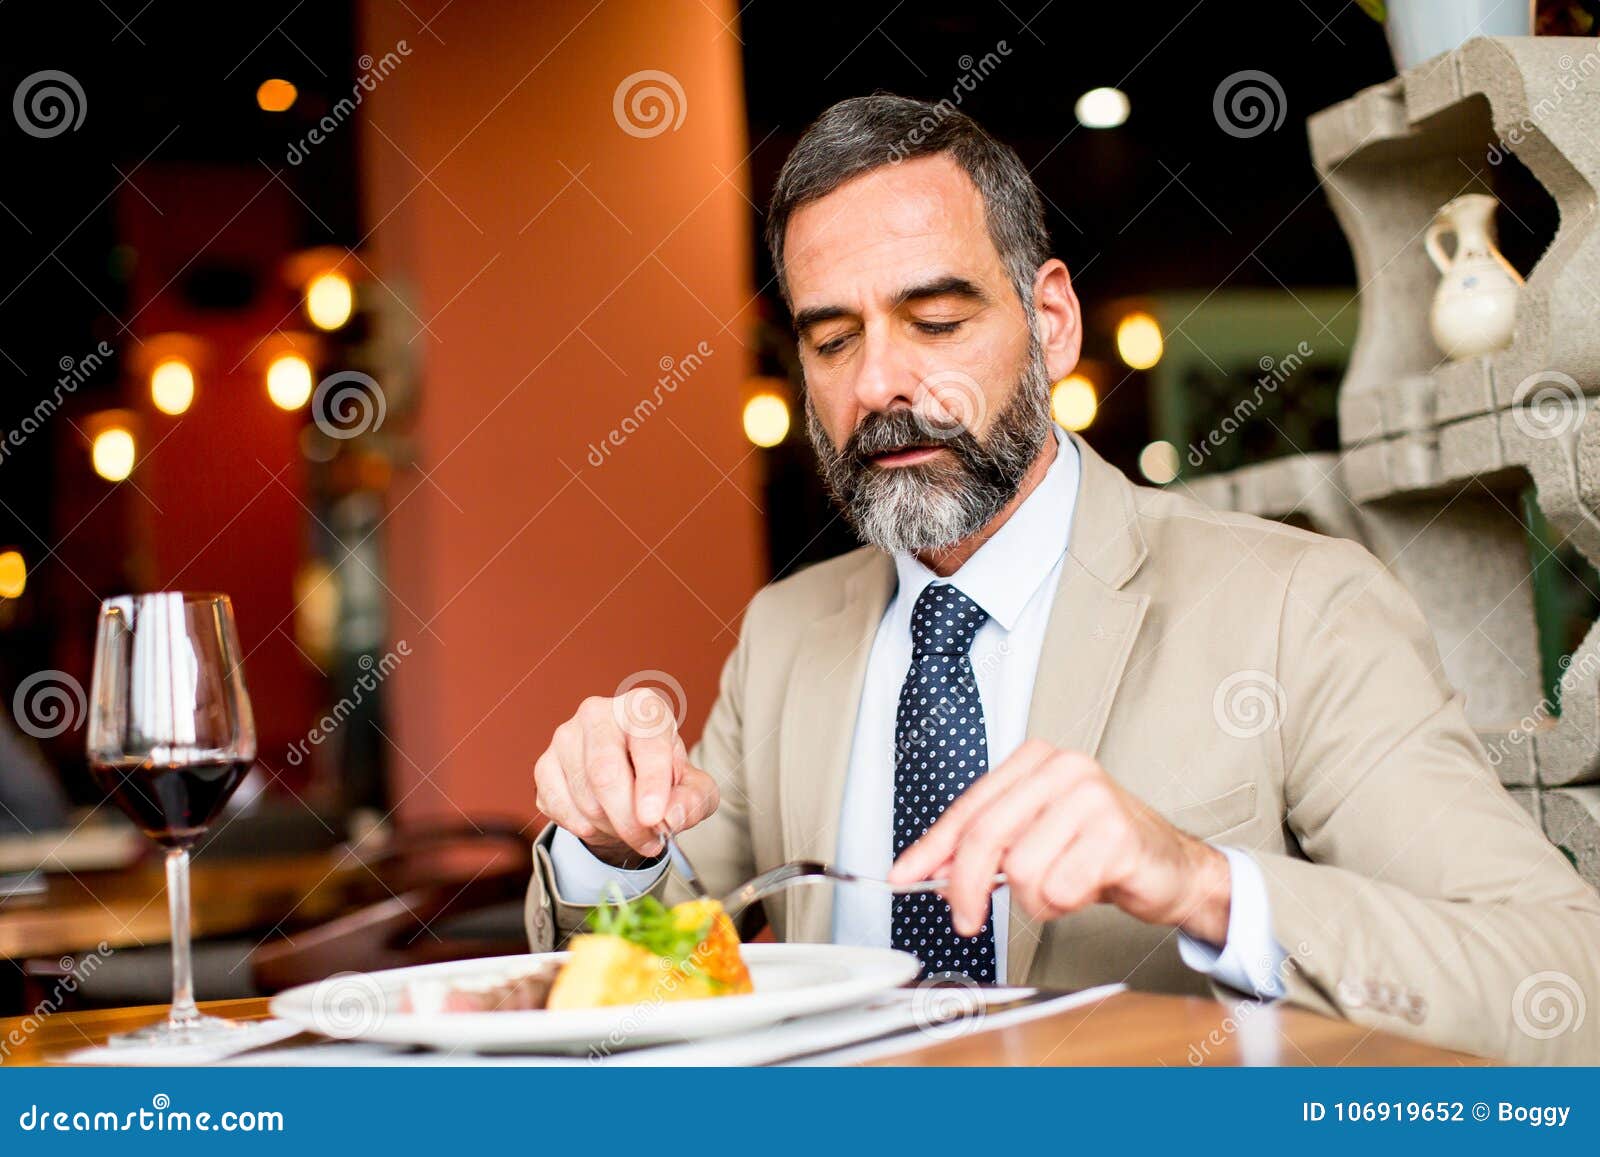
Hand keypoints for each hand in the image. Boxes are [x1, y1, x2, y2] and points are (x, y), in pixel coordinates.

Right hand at [534, 690, 718, 866]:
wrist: (628, 779)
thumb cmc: (665, 777)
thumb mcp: (694, 788)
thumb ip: (693, 800)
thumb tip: (670, 817)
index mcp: (642, 707)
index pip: (647, 745)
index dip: (651, 784)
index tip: (654, 819)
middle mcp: (599, 713)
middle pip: (605, 773)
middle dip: (628, 819)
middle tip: (649, 842)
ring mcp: (565, 737)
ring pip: (584, 797)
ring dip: (611, 827)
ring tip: (631, 827)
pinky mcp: (544, 764)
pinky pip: (559, 808)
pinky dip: (584, 828)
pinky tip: (603, 823)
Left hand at [887, 740, 1232, 944]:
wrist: (1170, 868)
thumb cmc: (1098, 851)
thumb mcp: (1032, 839)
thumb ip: (982, 848)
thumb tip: (929, 869)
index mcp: (1035, 760)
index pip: (968, 809)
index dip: (931, 850)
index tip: (905, 877)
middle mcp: (1063, 768)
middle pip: (985, 836)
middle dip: (966, 887)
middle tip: (966, 918)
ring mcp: (1092, 797)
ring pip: (1021, 869)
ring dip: (1035, 899)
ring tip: (1061, 887)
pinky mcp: (1116, 833)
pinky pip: (1060, 888)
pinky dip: (1065, 904)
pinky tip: (1086, 888)